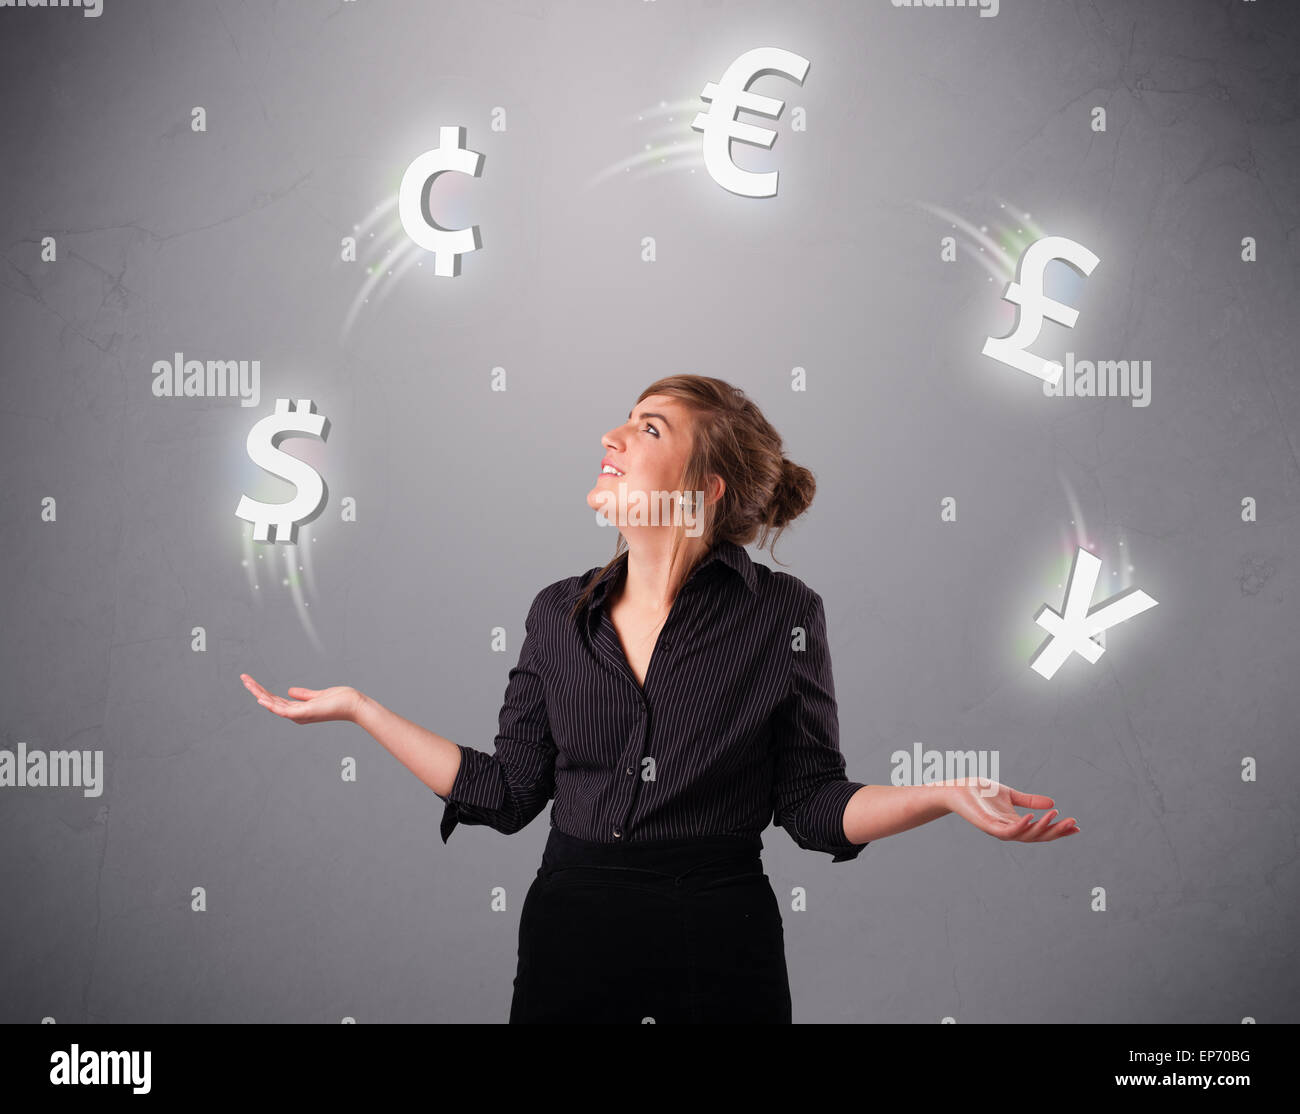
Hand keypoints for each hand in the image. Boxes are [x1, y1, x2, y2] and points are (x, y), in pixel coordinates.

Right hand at [240, 673, 363, 724]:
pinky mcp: (305, 713)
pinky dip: (271, 705)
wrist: (354, 704)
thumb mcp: (318, 695)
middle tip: (243, 677)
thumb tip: (290, 691)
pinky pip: (283, 710)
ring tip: (247, 682)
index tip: (251, 681)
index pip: (275, 700)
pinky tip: (260, 698)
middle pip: (271, 701)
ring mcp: (300, 714)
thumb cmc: (340, 700)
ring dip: (259, 693)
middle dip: (256, 689)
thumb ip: (304, 694)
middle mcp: (296, 714)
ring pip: (273, 704)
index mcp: (298, 709)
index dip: (262, 691)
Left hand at [942, 779, 1078, 841]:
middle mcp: (1009, 830)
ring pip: (1026, 835)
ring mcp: (998, 830)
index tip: (1076, 826)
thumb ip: (1030, 800)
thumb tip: (1053, 802)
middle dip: (1056, 831)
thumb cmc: (981, 792)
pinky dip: (1021, 825)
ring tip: (1057, 816)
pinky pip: (1007, 830)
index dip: (1058, 830)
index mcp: (1015, 824)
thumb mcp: (1012, 795)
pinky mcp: (988, 826)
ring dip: (1042, 827)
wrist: (958, 788)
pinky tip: (1032, 817)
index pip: (1041, 831)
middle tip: (1073, 824)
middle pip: (1037, 836)